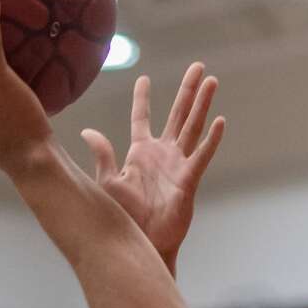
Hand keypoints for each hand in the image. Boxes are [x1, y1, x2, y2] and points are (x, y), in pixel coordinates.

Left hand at [80, 64, 224, 269]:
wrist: (141, 242)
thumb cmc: (124, 217)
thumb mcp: (108, 181)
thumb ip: (102, 154)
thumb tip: (87, 131)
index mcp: (140, 153)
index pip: (142, 119)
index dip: (142, 99)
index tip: (144, 79)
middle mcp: (162, 155)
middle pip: (177, 115)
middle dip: (187, 90)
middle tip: (198, 66)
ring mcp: (178, 166)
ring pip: (192, 127)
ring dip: (202, 105)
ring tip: (211, 81)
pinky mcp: (189, 181)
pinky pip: (201, 156)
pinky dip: (211, 140)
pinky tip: (219, 121)